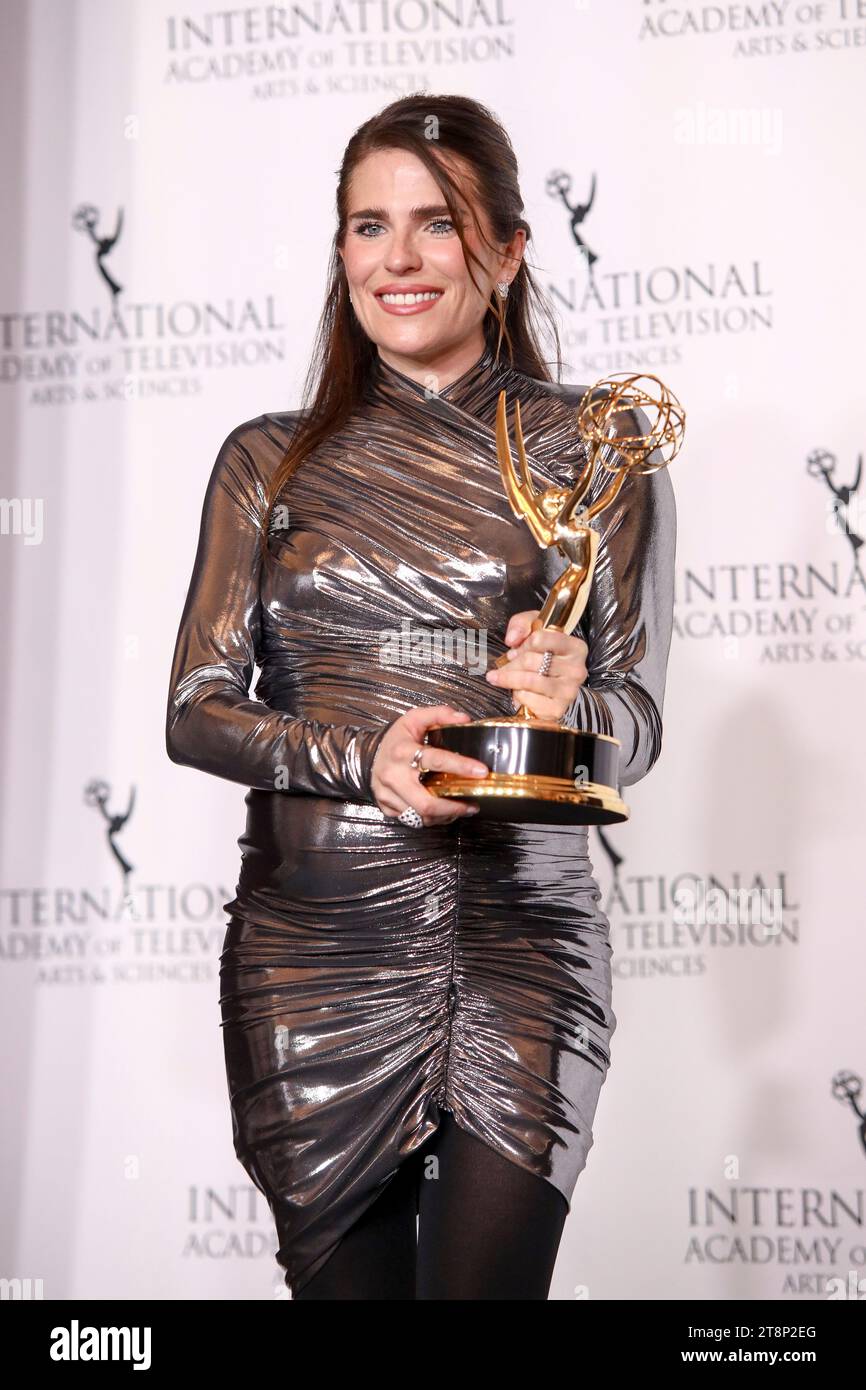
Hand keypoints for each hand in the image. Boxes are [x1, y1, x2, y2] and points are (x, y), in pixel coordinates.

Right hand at [370, 704, 489, 826]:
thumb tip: (464, 719)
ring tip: (461, 808)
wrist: (366, 753)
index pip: (436, 760)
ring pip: (421, 816)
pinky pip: (413, 820)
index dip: (461, 766)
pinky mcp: (386, 807)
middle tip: (473, 805)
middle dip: (453, 807)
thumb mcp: (415, 719)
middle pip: (426, 803)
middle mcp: (394, 776)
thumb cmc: (397, 738)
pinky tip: (443, 811)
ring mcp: (388, 794)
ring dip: (445, 815)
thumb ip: (440, 714)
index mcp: (403, 751)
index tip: (482, 771)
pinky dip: (432, 819)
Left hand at [485, 609, 588, 719]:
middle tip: (505, 664)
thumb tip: (512, 639)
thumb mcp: (534, 630)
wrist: (553, 690)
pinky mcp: (557, 709)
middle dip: (512, 663)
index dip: (523, 644)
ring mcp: (568, 691)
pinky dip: (517, 695)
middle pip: (530, 660)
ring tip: (501, 677)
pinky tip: (519, 692)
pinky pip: (527, 699)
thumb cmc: (543, 657)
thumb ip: (521, 624)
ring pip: (528, 680)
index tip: (516, 648)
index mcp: (575, 647)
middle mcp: (577, 670)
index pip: (540, 638)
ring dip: (509, 678)